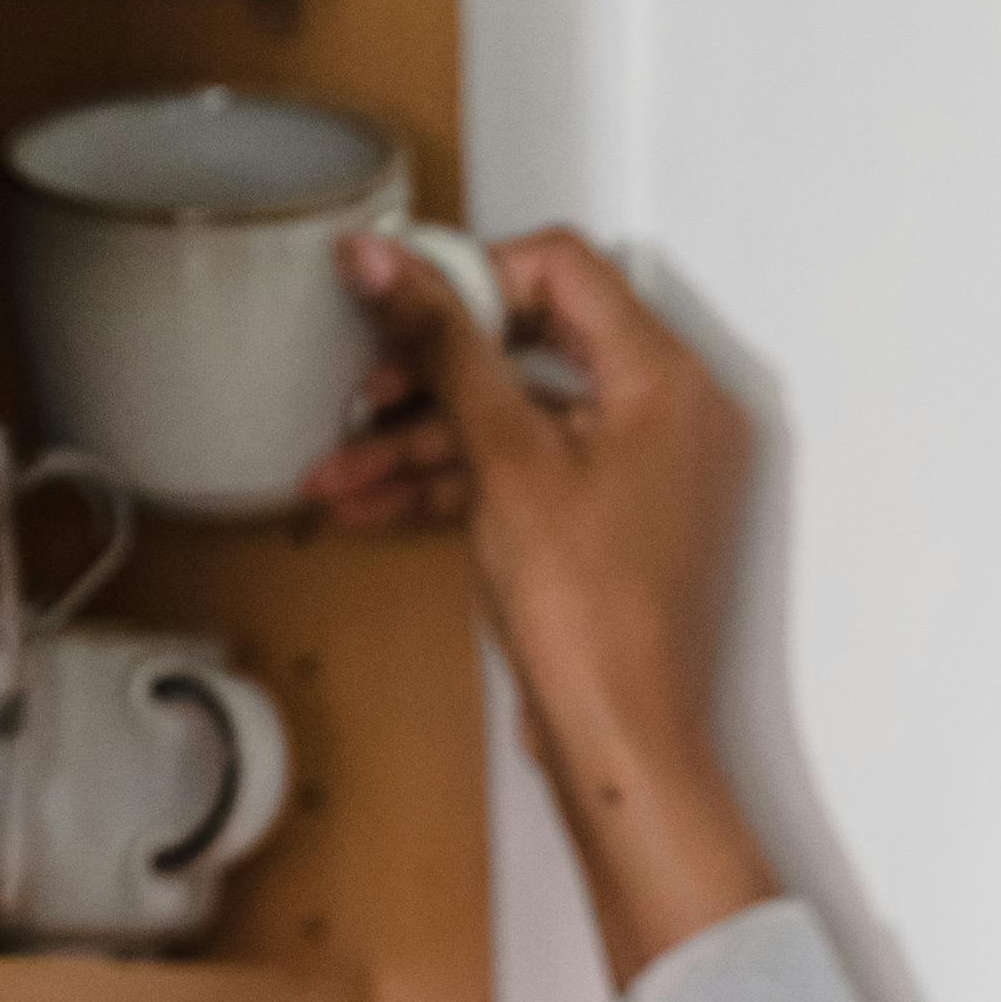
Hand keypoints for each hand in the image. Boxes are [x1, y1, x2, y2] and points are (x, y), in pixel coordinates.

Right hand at [303, 224, 776, 989]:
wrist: (621, 742)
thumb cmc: (592, 616)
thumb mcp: (503, 457)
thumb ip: (444, 346)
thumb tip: (385, 259)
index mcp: (665, 378)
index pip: (562, 268)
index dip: (469, 277)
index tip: (395, 301)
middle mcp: (667, 414)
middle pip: (528, 344)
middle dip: (427, 375)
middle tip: (356, 394)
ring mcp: (639, 470)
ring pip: (512, 421)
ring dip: (418, 443)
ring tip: (333, 473)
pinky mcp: (607, 521)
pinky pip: (524, 474)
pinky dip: (452, 485)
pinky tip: (369, 505)